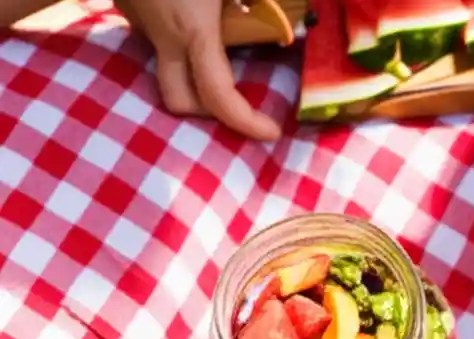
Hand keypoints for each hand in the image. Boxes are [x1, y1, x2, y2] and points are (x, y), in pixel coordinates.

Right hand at [113, 0, 280, 139]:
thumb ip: (261, 8)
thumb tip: (290, 26)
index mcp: (191, 28)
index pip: (217, 95)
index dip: (246, 122)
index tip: (271, 132)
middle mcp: (159, 34)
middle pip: (178, 100)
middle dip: (208, 112)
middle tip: (241, 104)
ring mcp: (135, 19)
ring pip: (164, 62)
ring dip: (191, 68)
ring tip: (222, 50)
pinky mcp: (125, 5)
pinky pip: (155, 32)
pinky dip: (175, 35)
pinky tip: (191, 11)